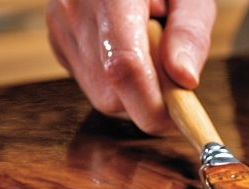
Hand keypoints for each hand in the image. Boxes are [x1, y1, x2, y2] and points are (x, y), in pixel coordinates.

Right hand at [46, 0, 215, 133]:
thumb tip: (185, 80)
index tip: (179, 118)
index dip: (152, 104)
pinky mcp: (58, 42)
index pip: (124, 66)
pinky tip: (127, 47)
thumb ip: (190, 34)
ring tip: (147, 46)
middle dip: (148, 99)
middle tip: (172, 71)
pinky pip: (92, 85)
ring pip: (101, 96)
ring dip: (134, 90)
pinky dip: (117, 81)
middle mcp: (74, 11)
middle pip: (110, 93)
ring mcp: (59, 28)